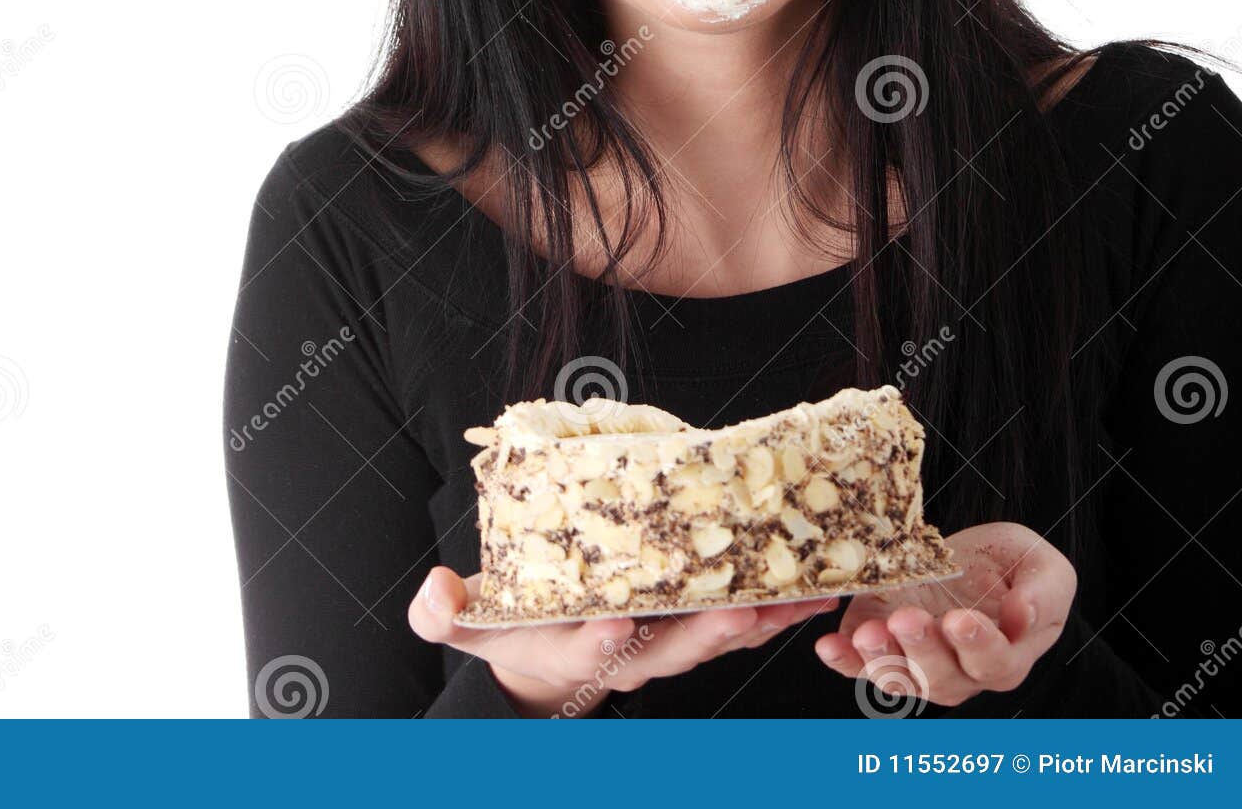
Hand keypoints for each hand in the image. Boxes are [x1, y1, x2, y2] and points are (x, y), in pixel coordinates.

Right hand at [409, 566, 839, 716]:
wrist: (544, 654)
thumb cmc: (508, 628)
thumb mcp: (466, 622)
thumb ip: (443, 611)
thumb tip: (434, 588)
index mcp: (574, 649)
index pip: (589, 652)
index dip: (603, 641)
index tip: (616, 623)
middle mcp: (628, 654)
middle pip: (671, 651)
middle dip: (707, 634)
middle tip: (740, 612)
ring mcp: (664, 644)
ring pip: (714, 638)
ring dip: (758, 623)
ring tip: (799, 597)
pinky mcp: (688, 627)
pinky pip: (733, 622)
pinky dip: (770, 609)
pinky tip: (807, 587)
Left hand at [812, 522, 1076, 706]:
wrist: (969, 555)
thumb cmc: (1013, 565)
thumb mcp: (1042, 566)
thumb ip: (1042, 593)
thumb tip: (1023, 615)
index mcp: (1006, 655)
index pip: (993, 663)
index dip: (977, 646)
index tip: (960, 619)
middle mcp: (960, 669)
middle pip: (942, 677)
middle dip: (922, 650)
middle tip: (908, 619)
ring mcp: (915, 660)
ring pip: (899, 677)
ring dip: (881, 658)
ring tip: (867, 634)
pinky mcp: (879, 641)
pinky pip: (859, 663)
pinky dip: (843, 659)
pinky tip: (829, 645)